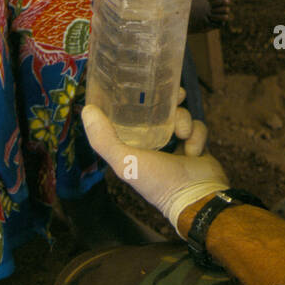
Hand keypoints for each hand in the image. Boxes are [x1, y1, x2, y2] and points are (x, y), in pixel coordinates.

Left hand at [82, 97, 225, 234]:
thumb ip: (104, 139)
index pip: (132, 117)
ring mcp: (177, 146)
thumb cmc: (158, 181)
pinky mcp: (196, 146)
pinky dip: (198, 136)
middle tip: (177, 95)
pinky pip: (198, 128)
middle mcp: (154, 146)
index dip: (137, 101)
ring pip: (181, 117)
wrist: (198, 197)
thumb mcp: (124, 161)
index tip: (144, 87)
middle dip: (170, 103)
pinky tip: (194, 150)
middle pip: (160, 113)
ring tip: (183, 134)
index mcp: (134, 149)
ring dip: (185, 121)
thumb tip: (87, 109)